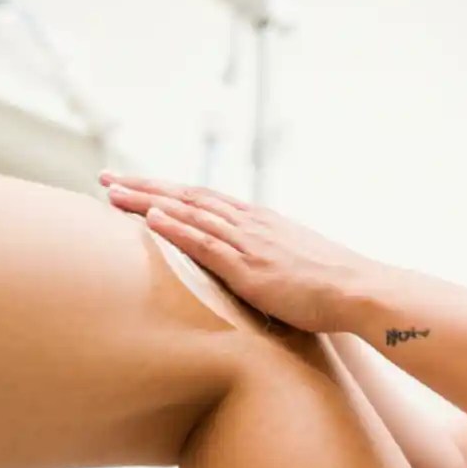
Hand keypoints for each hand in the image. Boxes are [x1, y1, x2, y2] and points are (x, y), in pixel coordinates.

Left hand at [99, 172, 377, 333]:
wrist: (359, 289)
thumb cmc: (333, 285)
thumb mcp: (295, 263)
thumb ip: (270, 259)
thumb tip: (257, 271)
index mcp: (260, 221)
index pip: (204, 199)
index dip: (167, 190)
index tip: (136, 185)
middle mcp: (251, 223)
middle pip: (188, 197)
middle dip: (145, 186)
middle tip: (107, 178)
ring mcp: (250, 243)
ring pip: (189, 213)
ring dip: (147, 201)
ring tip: (112, 192)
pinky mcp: (250, 268)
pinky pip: (206, 243)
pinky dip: (176, 228)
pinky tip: (150, 218)